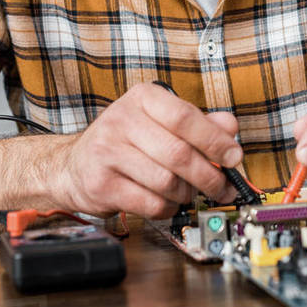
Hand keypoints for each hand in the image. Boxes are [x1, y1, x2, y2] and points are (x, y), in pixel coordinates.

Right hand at [50, 83, 241, 218]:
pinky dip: (166, 208)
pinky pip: (149, 203)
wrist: (72, 165)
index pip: (185, 117)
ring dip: (185, 194)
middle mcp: (121, 120)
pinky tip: (166, 202)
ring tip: (187, 192)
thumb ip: (197, 123)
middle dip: (208, 176)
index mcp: (142, 98)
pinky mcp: (101, 184)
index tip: (234, 157)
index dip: (215, 140)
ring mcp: (107, 151)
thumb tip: (230, 127)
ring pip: (166, 181)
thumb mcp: (159, 122)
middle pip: (178, 153)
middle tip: (221, 187)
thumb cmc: (124, 142)